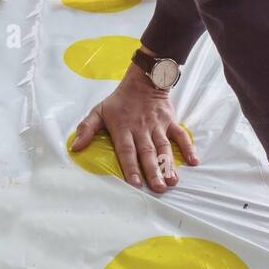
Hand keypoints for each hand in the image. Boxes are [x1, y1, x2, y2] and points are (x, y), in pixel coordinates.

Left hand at [71, 64, 197, 191]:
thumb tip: (75, 148)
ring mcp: (157, 125)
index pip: (127, 150)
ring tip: (173, 180)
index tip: (135, 183)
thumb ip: (86, 129)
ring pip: (164, 147)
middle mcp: (141, 129)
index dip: (131, 167)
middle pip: (147, 153)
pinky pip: (181, 135)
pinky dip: (188, 147)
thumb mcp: (98, 111)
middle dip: (153, 171)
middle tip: (159, 188)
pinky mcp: (170, 121)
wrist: (143, 80)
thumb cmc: (119, 101)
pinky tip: (194, 161)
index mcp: (123, 128)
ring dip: (169, 164)